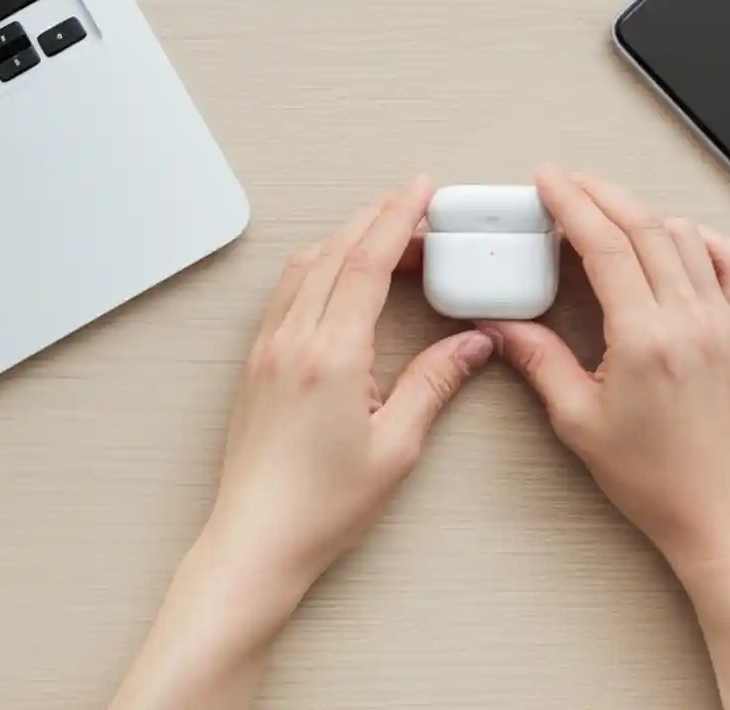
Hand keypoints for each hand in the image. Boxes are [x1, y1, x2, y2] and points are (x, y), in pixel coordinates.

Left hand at [204, 176, 494, 589]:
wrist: (256, 539)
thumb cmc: (323, 505)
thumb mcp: (396, 446)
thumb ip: (435, 383)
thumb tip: (473, 343)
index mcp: (332, 354)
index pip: (368, 261)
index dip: (399, 218)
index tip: (422, 189)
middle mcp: (293, 339)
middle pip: (337, 251)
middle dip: (378, 218)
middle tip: (417, 206)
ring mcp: (268, 348)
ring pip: (307, 266)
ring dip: (348, 239)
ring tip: (387, 239)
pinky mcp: (256, 363)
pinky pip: (288, 292)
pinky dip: (320, 267)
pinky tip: (341, 277)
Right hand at [483, 165, 729, 569]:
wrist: (718, 511)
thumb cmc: (652, 477)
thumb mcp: (578, 421)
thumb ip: (538, 361)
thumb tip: (499, 324)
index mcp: (645, 338)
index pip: (604, 244)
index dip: (571, 203)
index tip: (548, 180)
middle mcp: (691, 319)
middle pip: (643, 226)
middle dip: (600, 193)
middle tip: (566, 182)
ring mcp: (726, 320)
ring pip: (685, 235)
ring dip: (642, 211)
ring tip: (607, 208)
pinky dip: (700, 236)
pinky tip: (674, 239)